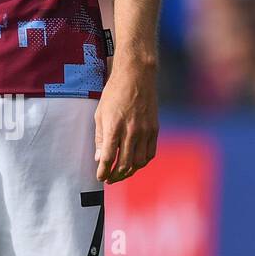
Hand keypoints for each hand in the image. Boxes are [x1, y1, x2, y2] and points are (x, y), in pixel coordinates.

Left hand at [94, 61, 157, 182]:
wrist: (137, 77)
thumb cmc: (114, 93)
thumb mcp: (100, 114)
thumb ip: (100, 138)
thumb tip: (100, 158)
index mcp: (114, 127)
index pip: (109, 158)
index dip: (103, 171)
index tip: (100, 177)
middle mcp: (131, 132)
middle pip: (124, 164)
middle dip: (115, 176)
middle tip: (109, 179)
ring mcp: (145, 131)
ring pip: (139, 162)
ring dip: (129, 171)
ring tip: (122, 173)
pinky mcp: (154, 129)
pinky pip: (150, 153)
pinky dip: (143, 162)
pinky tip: (136, 162)